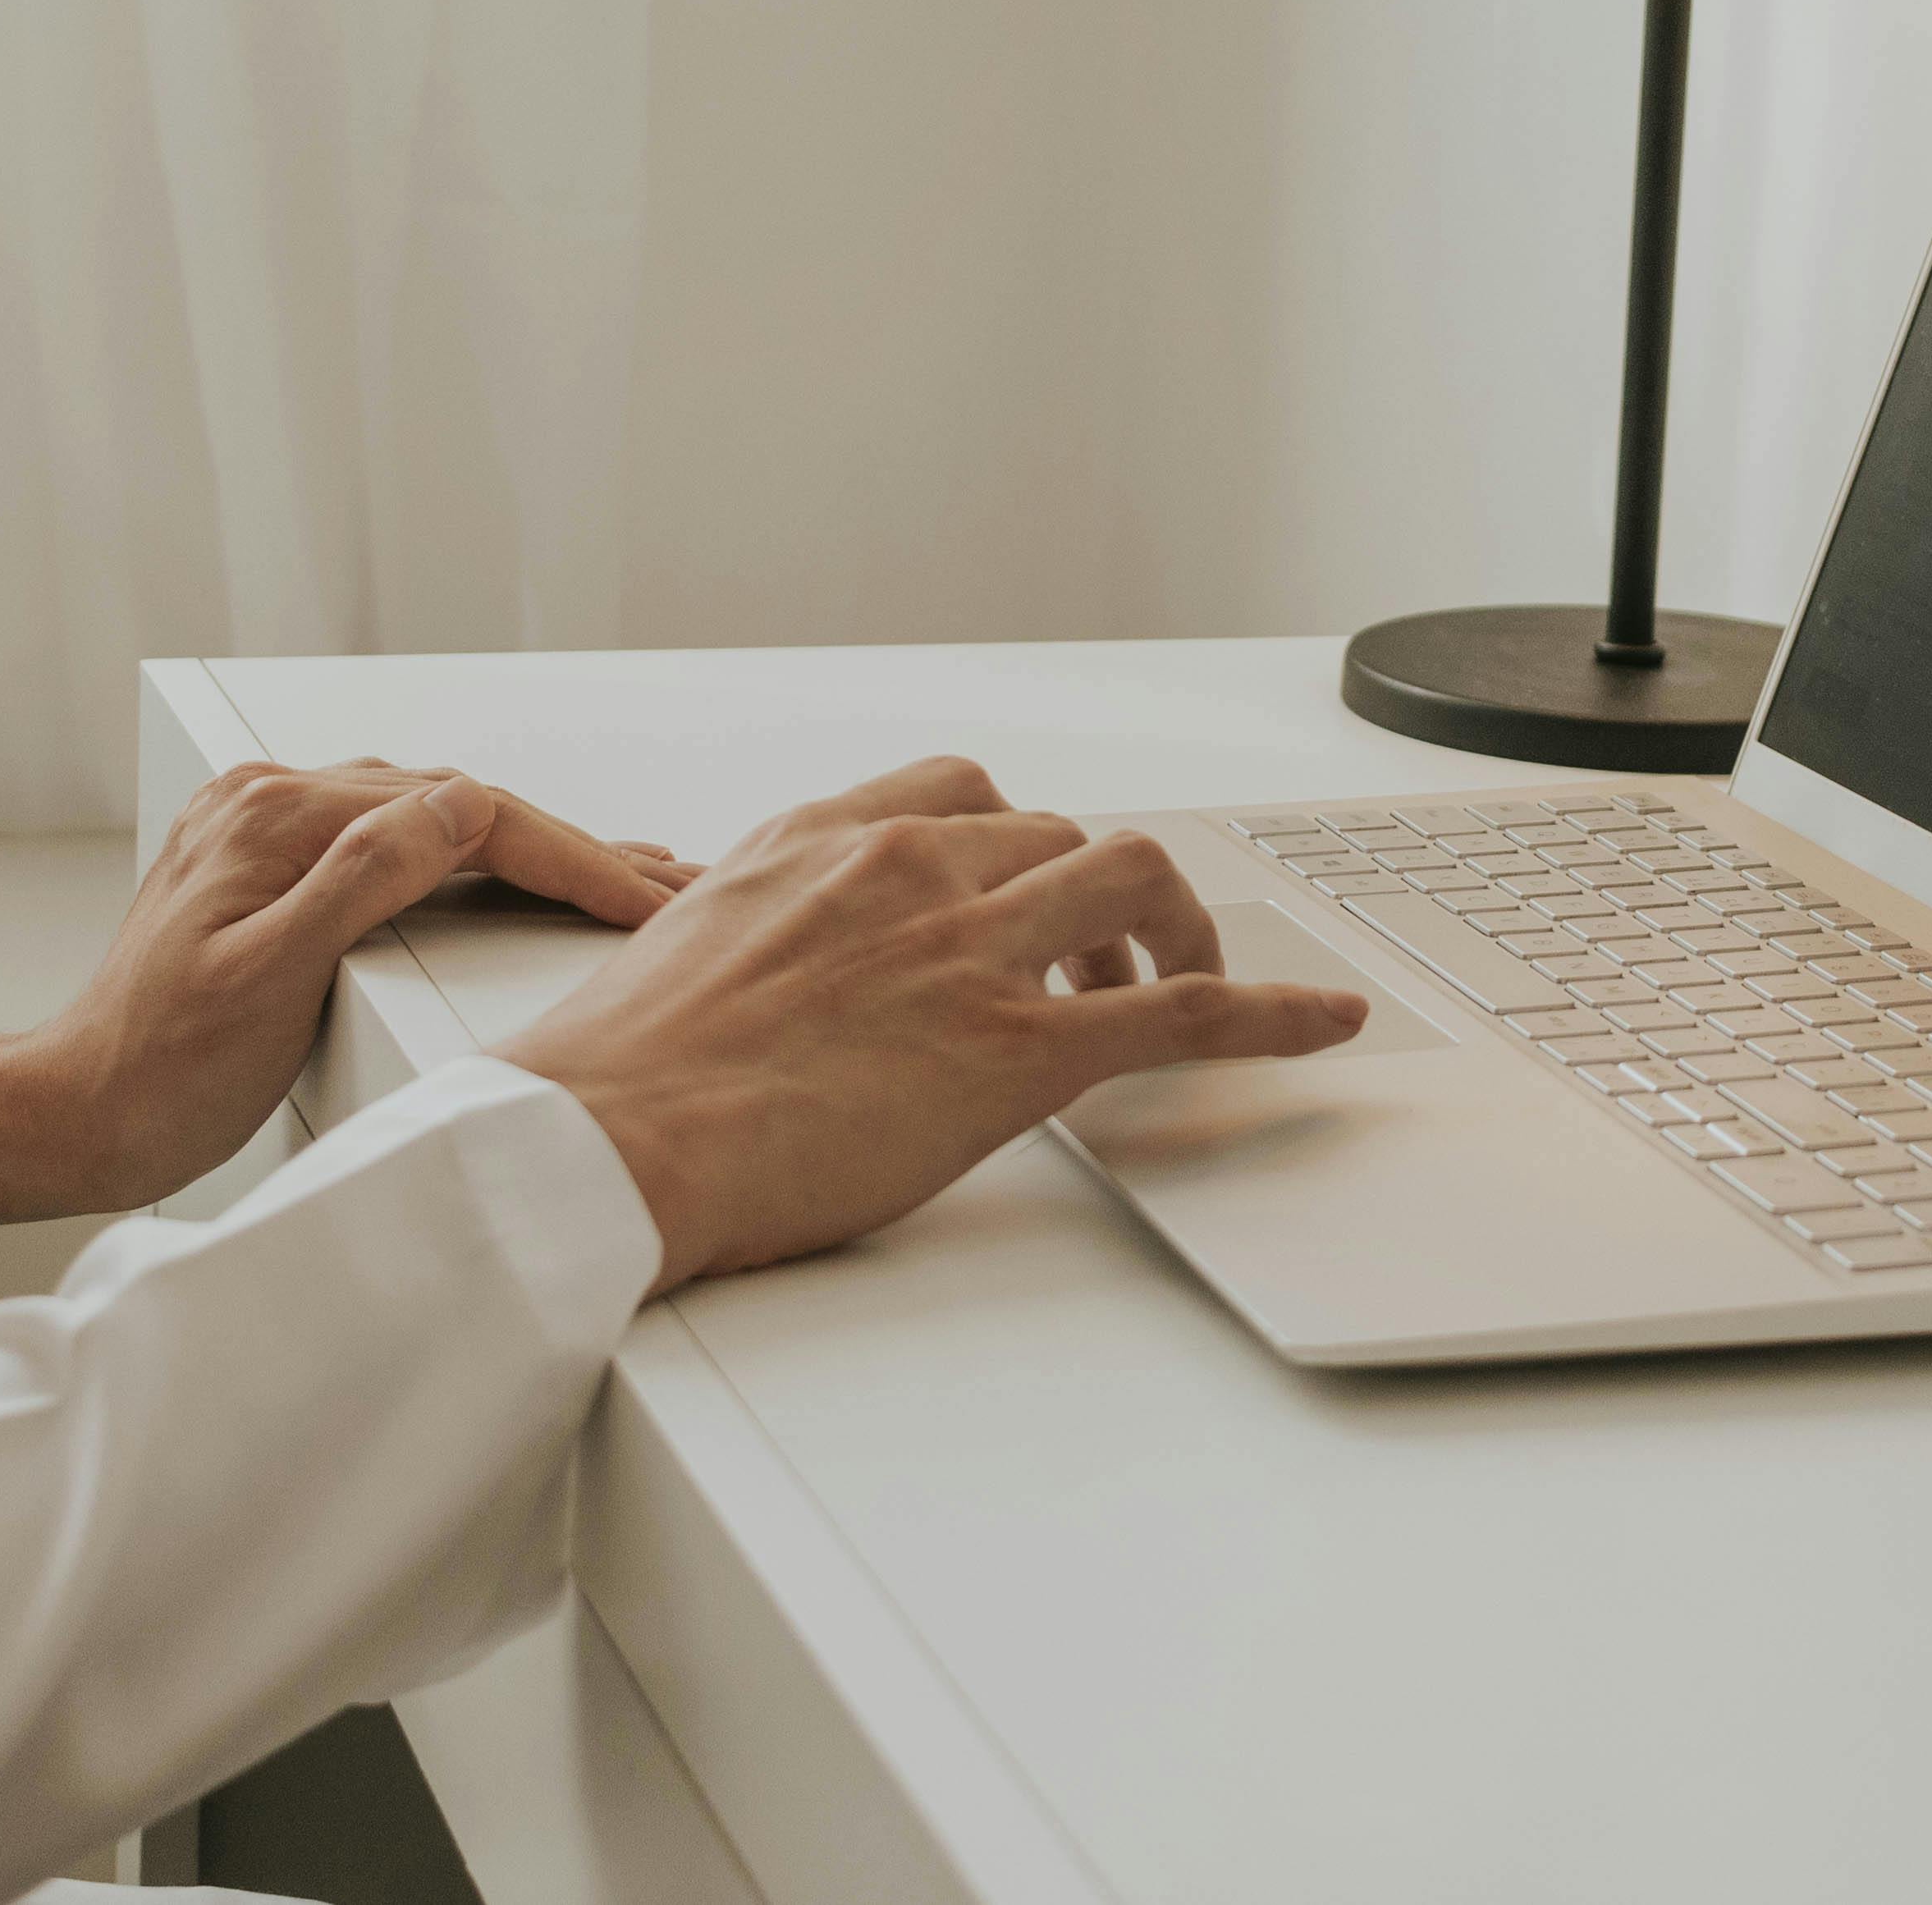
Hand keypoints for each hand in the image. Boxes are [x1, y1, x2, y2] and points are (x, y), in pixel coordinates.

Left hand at [0, 759, 695, 1238]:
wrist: (68, 1115)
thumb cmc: (158, 1076)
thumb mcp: (266, 982)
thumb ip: (361, 880)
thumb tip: (455, 805)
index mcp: (280, 816)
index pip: (467, 816)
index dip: (570, 856)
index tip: (647, 900)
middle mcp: (274, 800)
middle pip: (459, 809)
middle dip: (570, 848)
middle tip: (671, 885)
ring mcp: (268, 829)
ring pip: (432, 822)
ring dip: (529, 849)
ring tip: (622, 877)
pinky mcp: (267, 867)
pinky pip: (392, 843)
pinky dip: (468, 859)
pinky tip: (513, 872)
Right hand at [498, 756, 1368, 1289]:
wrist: (606, 1139)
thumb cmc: (618, 1078)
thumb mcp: (682, 957)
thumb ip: (756, 938)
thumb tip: (762, 977)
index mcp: (821, 842)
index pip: (961, 792)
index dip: (1013, 843)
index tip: (1020, 890)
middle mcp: (910, 868)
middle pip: (1060, 833)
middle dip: (1097, 893)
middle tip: (1102, 962)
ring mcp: (974, 949)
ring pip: (1135, 878)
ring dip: (1179, 926)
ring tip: (1186, 982)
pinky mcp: (1022, 1046)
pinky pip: (1189, 1006)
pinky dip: (1276, 1009)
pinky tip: (1325, 1023)